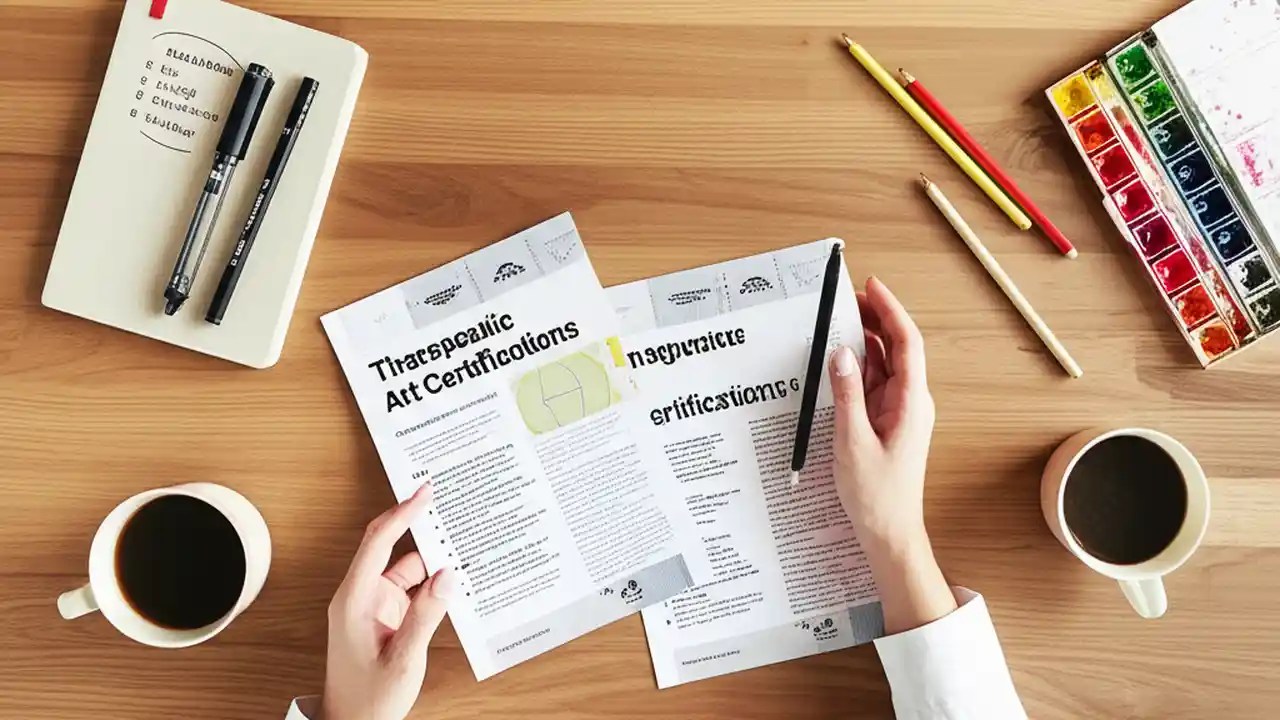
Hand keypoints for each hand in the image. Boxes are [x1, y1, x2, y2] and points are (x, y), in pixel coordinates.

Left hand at [320, 485, 455, 719]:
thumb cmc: (369, 699)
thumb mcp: (402, 660)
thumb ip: (425, 616)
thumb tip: (446, 577)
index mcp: (354, 600)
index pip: (378, 543)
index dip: (402, 513)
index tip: (424, 491)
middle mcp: (361, 595)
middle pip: (389, 546)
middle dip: (417, 524)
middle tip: (446, 501)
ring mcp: (373, 604)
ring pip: (404, 566)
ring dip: (431, 558)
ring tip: (462, 542)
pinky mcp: (386, 614)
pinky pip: (410, 587)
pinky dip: (431, 581)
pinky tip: (455, 578)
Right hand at [828, 276, 935, 548]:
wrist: (889, 533)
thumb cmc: (876, 495)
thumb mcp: (852, 442)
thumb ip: (846, 394)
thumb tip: (841, 352)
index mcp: (911, 402)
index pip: (906, 343)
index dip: (891, 310)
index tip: (872, 286)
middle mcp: (910, 401)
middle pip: (897, 347)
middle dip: (876, 318)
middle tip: (847, 297)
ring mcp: (899, 411)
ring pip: (885, 364)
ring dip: (865, 340)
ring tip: (839, 319)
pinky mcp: (887, 422)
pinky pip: (875, 384)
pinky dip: (859, 366)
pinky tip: (840, 358)